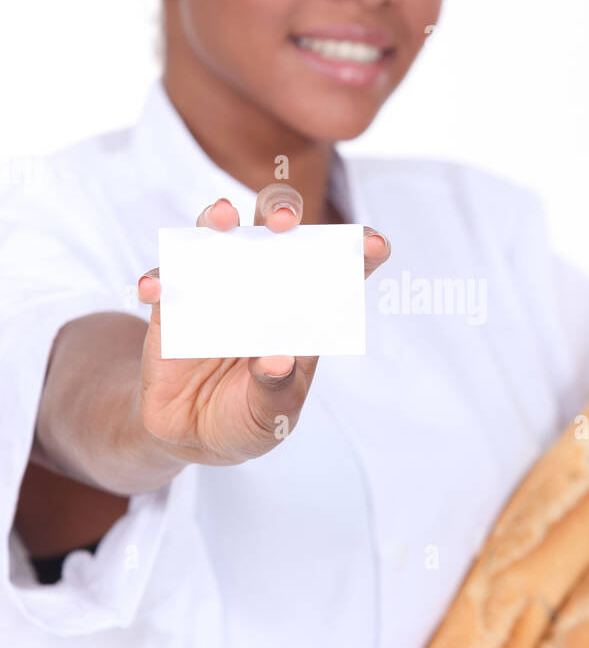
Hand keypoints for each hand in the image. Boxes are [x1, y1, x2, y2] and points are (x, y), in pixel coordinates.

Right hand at [136, 182, 389, 467]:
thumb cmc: (249, 416)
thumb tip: (277, 360)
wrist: (193, 436)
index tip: (375, 245)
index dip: (361, 248)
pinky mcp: (172, 303)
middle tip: (284, 223)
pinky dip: (159, 278)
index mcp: (305, 309)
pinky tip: (155, 290)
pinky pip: (164, 279)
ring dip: (217, 218)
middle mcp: (264, 285)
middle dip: (282, 211)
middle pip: (276, 229)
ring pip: (218, 233)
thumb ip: (276, 389)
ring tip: (221, 218)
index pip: (340, 268)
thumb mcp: (271, 415)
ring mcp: (216, 287)